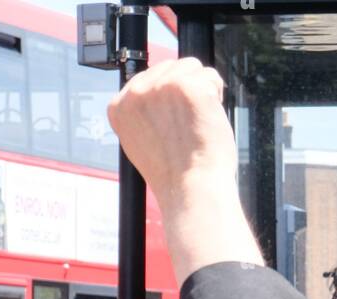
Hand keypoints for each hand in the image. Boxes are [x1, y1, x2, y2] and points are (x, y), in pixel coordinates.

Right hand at [107, 59, 261, 282]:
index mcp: (119, 107)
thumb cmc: (175, 175)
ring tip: (197, 125)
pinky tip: (208, 120)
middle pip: (171, 67)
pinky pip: (211, 76)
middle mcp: (136, 92)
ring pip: (192, 68)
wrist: (192, 191)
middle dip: (185, 92)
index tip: (171, 127)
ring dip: (203, 92)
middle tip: (188, 128)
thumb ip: (143, 114)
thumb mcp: (140, 142)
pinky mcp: (187, 87)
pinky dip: (217, 96)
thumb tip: (157, 93)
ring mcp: (161, 87)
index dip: (168, 100)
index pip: (148, 79)